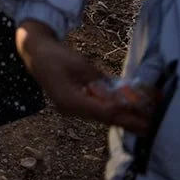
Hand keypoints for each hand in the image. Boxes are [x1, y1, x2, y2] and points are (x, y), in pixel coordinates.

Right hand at [16, 21, 152, 133]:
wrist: (34, 52)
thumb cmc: (55, 56)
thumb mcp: (80, 64)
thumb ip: (99, 80)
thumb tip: (118, 90)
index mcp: (69, 100)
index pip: (101, 111)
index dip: (121, 112)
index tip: (139, 112)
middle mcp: (69, 108)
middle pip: (102, 118)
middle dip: (124, 122)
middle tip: (145, 127)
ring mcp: (69, 107)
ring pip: (98, 116)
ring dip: (118, 117)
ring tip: (137, 121)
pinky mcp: (71, 103)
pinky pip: (92, 110)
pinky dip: (107, 110)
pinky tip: (120, 111)